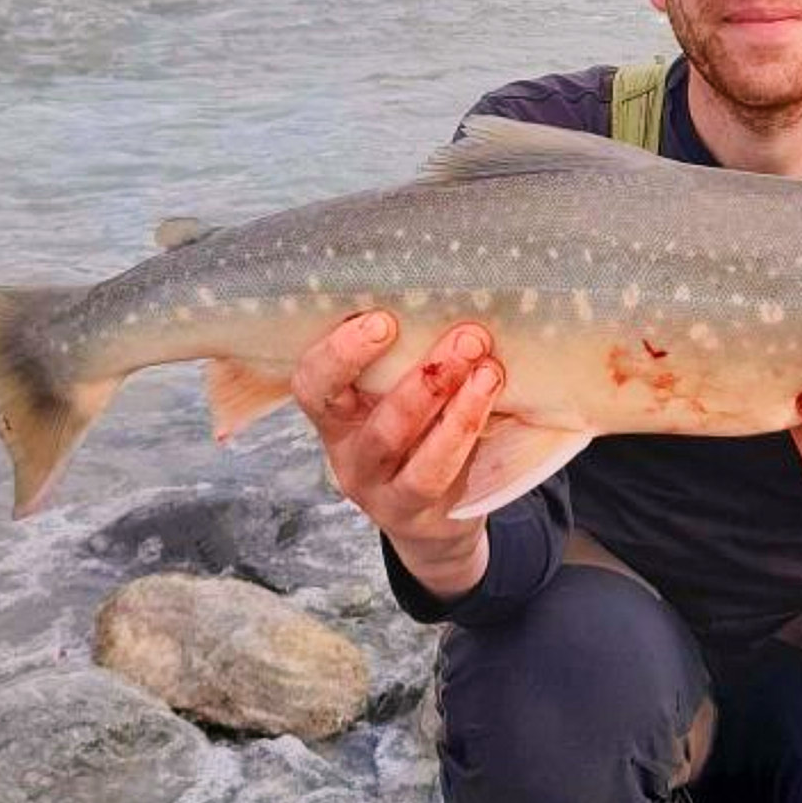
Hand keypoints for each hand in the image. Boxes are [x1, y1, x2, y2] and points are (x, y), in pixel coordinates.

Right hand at [291, 313, 503, 599]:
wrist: (440, 514)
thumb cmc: (426, 430)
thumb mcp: (407, 391)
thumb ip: (415, 352)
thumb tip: (453, 287)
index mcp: (336, 412)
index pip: (311, 383)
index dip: (338, 352)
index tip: (382, 319)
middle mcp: (346, 450)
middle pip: (357, 412)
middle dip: (416, 372)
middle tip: (466, 336)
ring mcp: (376, 486)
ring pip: (396, 441)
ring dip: (447, 400)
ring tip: (488, 368)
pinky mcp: (412, 510)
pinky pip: (433, 473)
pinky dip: (463, 431)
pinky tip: (489, 399)